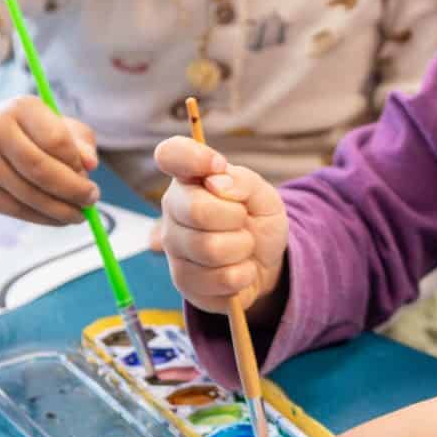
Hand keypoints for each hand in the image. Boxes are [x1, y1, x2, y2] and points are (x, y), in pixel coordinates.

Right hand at [0, 95, 100, 224]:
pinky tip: (60, 218)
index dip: (76, 161)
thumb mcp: (54, 124)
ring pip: (31, 195)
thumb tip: (91, 165)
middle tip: (92, 199)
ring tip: (80, 214)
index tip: (87, 172)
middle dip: (73, 190)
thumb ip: (79, 140)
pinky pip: (20, 211)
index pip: (56, 139)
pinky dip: (45, 218)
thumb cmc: (26, 132)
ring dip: (62, 210)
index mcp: (21, 108)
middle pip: (41, 169)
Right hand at [151, 135, 286, 314]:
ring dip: (242, 248)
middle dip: (235, 217)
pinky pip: (221, 280)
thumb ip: (243, 182)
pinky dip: (243, 274)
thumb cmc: (257, 220)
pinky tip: (239, 269)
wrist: (265, 263)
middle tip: (242, 220)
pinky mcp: (184, 282)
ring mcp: (174, 248)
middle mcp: (173, 210)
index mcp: (189, 179)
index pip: (170, 155)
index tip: (218, 164)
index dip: (193, 157)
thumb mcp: (263, 195)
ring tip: (242, 246)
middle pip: (197, 210)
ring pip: (210, 249)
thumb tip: (217, 182)